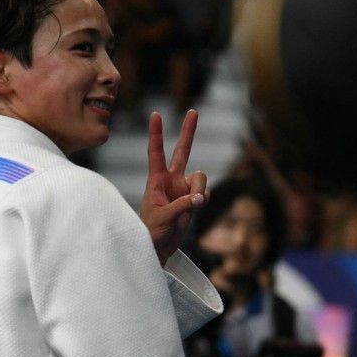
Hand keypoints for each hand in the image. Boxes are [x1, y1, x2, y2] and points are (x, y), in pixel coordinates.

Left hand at [140, 109, 206, 265]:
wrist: (158, 247)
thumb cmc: (152, 231)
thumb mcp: (164, 218)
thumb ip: (183, 205)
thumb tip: (200, 197)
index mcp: (156, 180)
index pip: (156, 152)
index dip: (157, 133)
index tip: (155, 114)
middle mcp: (171, 179)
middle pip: (182, 150)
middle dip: (189, 131)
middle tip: (193, 110)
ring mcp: (183, 187)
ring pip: (201, 177)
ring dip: (199, 189)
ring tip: (191, 205)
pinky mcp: (193, 198)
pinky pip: (205, 192)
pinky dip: (203, 200)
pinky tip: (193, 209)